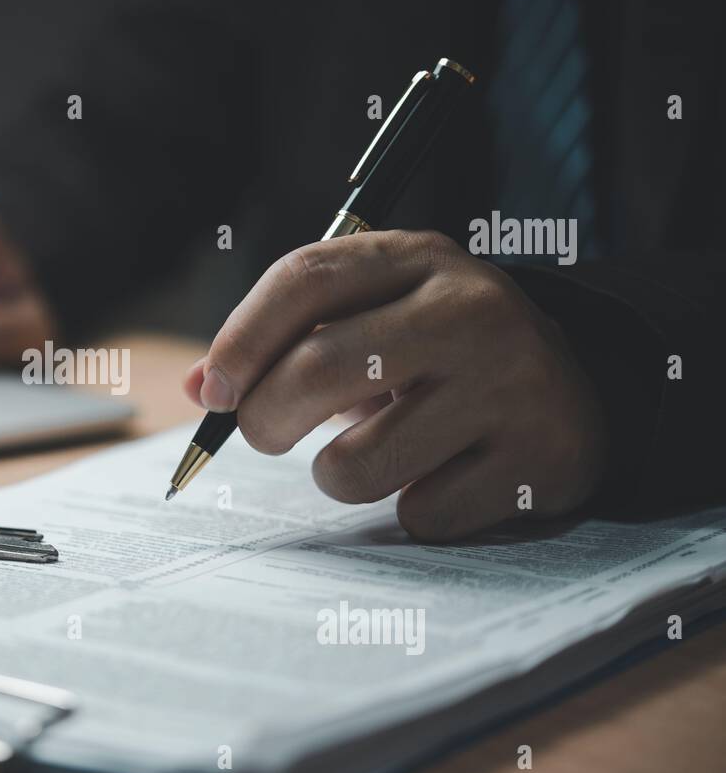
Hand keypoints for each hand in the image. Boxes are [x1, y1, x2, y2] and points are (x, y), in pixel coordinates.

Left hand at [183, 230, 607, 540]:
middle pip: (319, 369)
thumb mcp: (373, 317)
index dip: (240, 340)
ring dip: (338, 475)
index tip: (213, 392)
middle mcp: (472, 309)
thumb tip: (199, 388)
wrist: (573, 390)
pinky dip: (411, 510)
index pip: (306, 279)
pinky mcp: (539, 459)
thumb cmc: (437, 353)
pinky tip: (443, 475)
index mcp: (419, 257)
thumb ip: (284, 341)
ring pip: (358, 464)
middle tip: (265, 433)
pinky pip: (420, 514)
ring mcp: (512, 384)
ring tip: (373, 452)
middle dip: (264, 419)